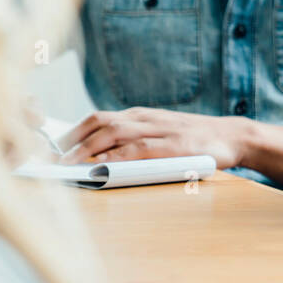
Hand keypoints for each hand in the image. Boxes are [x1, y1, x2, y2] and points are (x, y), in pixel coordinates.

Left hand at [57, 107, 248, 168]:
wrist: (232, 136)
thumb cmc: (195, 139)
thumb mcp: (161, 132)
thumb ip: (135, 139)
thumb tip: (98, 158)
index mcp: (140, 115)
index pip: (97, 118)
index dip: (71, 132)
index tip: (50, 148)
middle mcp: (145, 118)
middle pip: (98, 122)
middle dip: (70, 140)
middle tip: (50, 159)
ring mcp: (158, 130)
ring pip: (112, 133)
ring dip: (85, 149)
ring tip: (65, 165)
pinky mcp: (171, 145)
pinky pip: (136, 150)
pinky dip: (114, 158)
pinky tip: (100, 167)